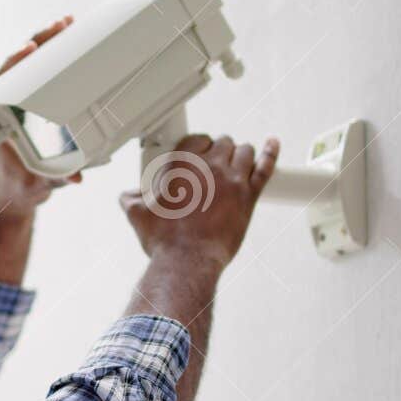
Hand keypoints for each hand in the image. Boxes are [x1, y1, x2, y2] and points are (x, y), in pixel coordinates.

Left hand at [0, 16, 81, 219]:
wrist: (16, 191)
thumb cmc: (22, 185)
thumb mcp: (39, 183)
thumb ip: (56, 179)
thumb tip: (77, 176)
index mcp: (1, 118)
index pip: (3, 81)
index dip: (15, 62)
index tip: (29, 49)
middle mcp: (8, 105)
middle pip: (20, 64)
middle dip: (39, 41)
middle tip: (60, 25)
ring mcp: (21, 102)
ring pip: (32, 64)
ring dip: (47, 42)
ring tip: (67, 23)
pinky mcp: (34, 102)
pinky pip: (42, 73)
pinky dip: (54, 56)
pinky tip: (70, 39)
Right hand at [119, 135, 280, 268]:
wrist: (187, 261)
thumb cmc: (164, 240)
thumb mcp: (137, 215)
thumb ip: (131, 198)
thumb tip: (128, 196)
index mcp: (182, 164)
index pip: (196, 139)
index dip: (199, 146)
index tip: (199, 154)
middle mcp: (209, 165)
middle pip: (222, 143)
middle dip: (220, 151)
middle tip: (216, 167)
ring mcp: (232, 179)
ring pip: (244, 152)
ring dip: (240, 155)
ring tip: (237, 165)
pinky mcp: (249, 196)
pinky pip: (265, 167)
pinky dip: (270, 153)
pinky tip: (272, 145)